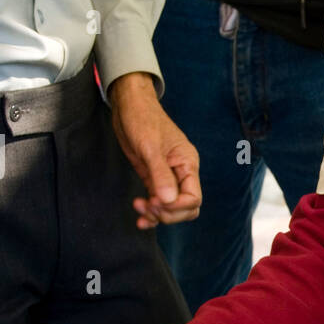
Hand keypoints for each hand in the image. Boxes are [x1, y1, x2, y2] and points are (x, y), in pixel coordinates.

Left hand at [109, 72, 201, 229]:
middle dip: (167, 213)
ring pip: (172, 208)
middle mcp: (181, 173)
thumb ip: (160, 174)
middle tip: (148, 204)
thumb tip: (169, 201)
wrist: (130, 106)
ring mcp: (168, 177)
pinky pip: (159, 203)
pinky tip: (139, 217)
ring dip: (157, 215)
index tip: (155, 201)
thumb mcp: (150, 146)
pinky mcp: (154, 178)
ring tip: (139, 207)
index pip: (193, 198)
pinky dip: (151, 213)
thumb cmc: (142, 119)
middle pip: (186, 208)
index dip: (176, 207)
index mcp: (188, 164)